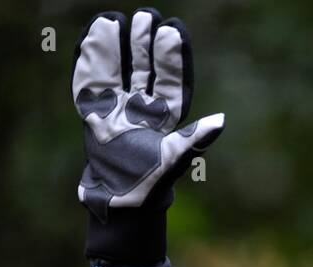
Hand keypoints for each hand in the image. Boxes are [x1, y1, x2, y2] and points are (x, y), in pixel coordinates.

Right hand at [72, 9, 223, 222]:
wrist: (119, 202)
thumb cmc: (151, 184)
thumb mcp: (175, 158)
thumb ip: (194, 137)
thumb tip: (221, 120)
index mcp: (165, 115)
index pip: (169, 76)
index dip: (171, 54)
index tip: (173, 28)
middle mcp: (141, 107)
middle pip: (144, 66)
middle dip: (145, 41)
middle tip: (147, 15)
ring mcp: (115, 107)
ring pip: (118, 67)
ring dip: (118, 44)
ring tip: (118, 19)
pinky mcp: (92, 111)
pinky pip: (90, 79)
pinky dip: (91, 58)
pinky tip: (94, 35)